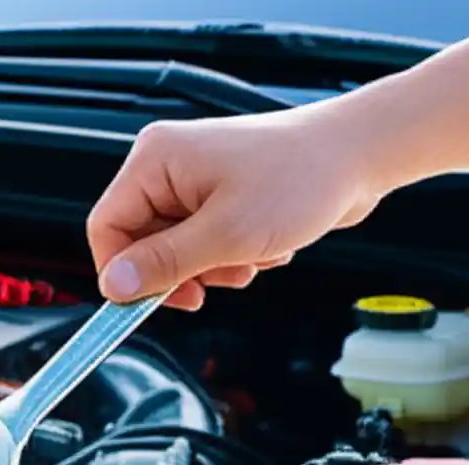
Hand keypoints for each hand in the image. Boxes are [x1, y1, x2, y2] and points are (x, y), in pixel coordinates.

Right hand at [87, 109, 383, 309]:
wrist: (361, 156)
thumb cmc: (302, 177)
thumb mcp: (226, 235)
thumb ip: (164, 264)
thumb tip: (113, 286)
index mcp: (156, 160)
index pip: (107, 227)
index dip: (121, 272)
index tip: (144, 304)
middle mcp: (169, 165)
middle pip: (141, 242)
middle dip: (181, 271)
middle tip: (212, 285)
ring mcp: (195, 180)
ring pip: (175, 249)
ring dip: (211, 268)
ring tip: (249, 260)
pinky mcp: (220, 193)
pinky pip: (204, 242)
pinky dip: (230, 256)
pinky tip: (264, 248)